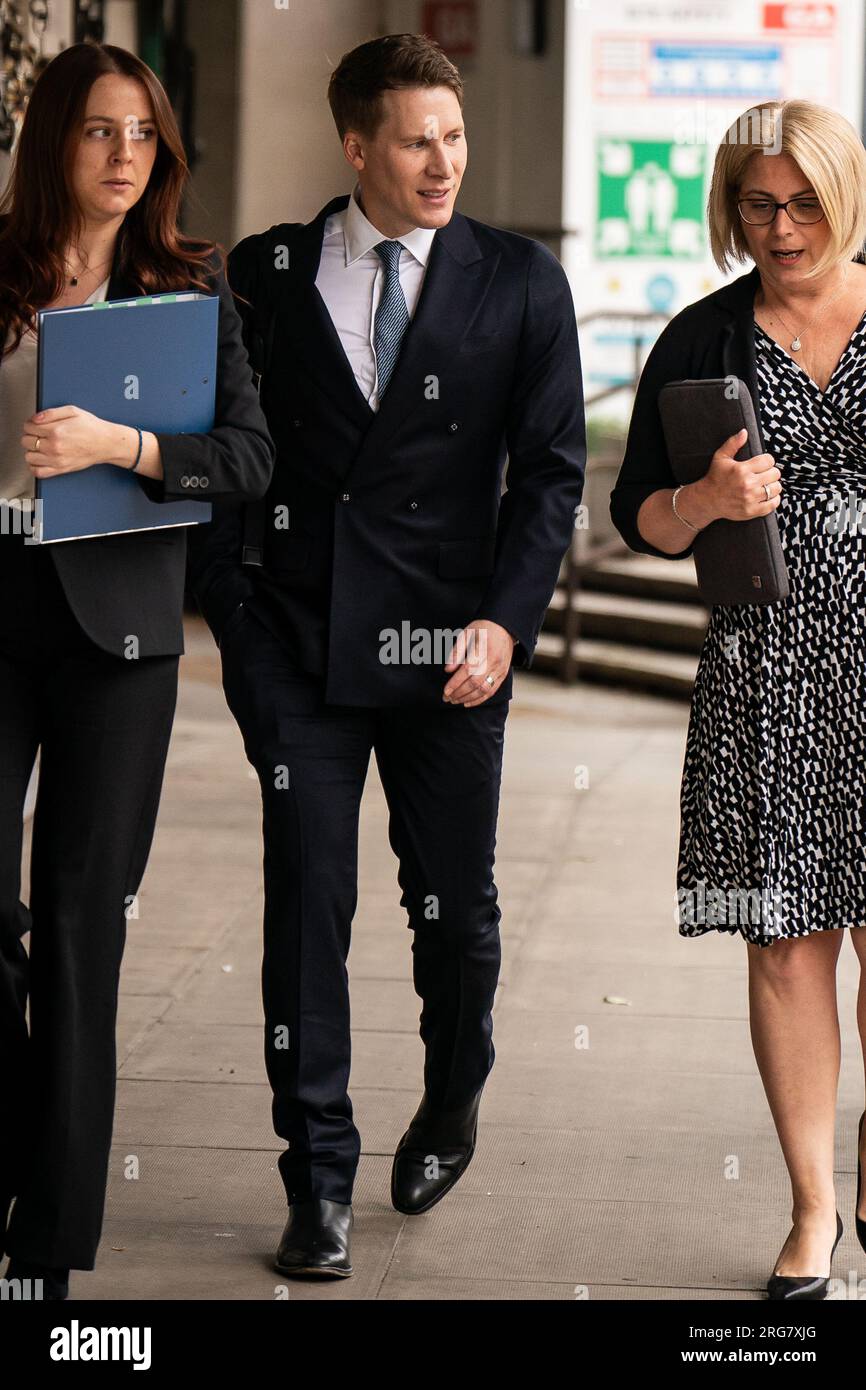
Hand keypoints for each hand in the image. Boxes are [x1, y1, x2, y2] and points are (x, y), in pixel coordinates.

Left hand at [22, 406, 136, 478]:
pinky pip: (38, 472)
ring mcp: (57, 460)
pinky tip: (40, 459)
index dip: (30, 424)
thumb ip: (50, 413)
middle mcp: (54, 446)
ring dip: (31, 451)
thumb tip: (35, 418)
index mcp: (56, 430)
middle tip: (39, 434)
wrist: (106, 443)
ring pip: (29, 457)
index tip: (36, 425)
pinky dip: (34, 467)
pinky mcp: (61, 469)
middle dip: (30, 436)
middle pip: (26, 441)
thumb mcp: (72, 411)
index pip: (28, 427)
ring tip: (40, 446)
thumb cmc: (92, 427)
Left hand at [442, 619, 515, 706]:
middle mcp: (493, 661)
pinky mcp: (503, 674)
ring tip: (455, 701)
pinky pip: (492, 691)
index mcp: (483, 650)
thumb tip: (447, 670)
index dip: (455, 683)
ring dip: (468, 698)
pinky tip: (468, 702)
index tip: (445, 691)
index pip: (467, 671)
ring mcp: (500, 669)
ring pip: (484, 690)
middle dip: (459, 693)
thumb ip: (456, 652)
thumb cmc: (482, 629)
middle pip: (475, 683)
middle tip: (446, 698)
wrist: (505, 627)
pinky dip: (479, 699)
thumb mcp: (466, 633)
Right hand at [696, 427, 782, 522]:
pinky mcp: (752, 510)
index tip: (762, 464)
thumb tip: (744, 432)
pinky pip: (773, 504)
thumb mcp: (720, 457)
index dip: (767, 461)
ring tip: (765, 485)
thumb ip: (733, 443)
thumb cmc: (715, 478)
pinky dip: (773, 499)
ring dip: (773, 486)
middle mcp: (747, 484)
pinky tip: (767, 496)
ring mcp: (750, 498)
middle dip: (770, 473)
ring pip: (776, 488)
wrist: (707, 500)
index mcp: (742, 469)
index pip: (768, 460)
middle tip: (763, 475)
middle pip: (775, 474)